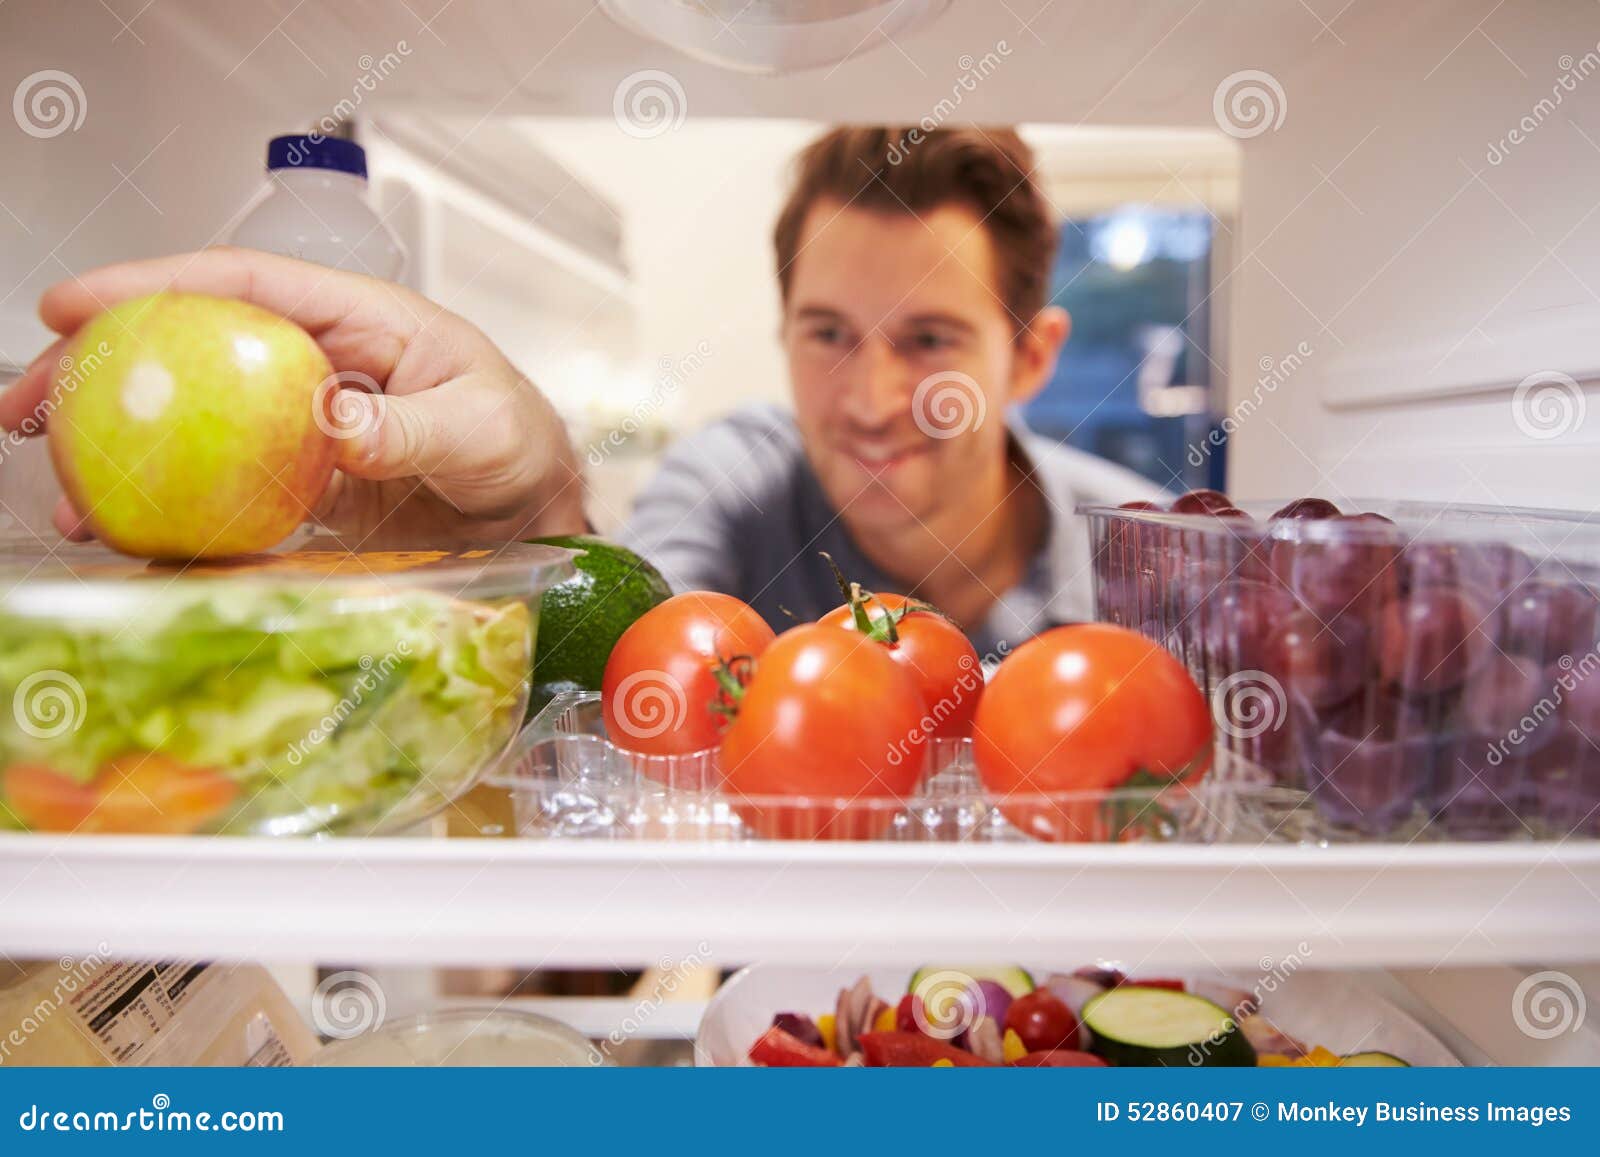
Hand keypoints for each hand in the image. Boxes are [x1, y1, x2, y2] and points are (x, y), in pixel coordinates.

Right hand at [0, 247, 586, 545]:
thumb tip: (332, 423)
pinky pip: (221, 485)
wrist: (533, 508)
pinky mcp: (298, 482)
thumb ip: (411, 427)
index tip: (75, 304)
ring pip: (191, 417)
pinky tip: (129, 533)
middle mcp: (316, 363)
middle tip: (23, 403)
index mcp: (357, 322)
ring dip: (119, 448)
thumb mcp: (481, 427)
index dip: (154, 284)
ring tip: (60, 487)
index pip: (244, 286)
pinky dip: (172, 507)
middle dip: (100, 366)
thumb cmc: (519, 443)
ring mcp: (299, 424)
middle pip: (191, 346)